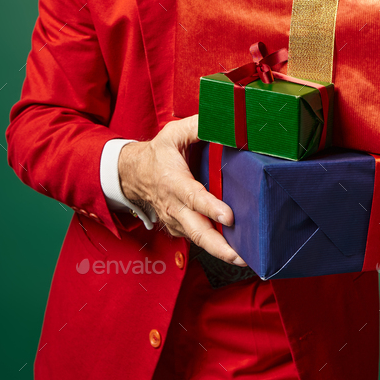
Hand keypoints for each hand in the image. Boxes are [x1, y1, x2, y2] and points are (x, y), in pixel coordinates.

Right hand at [118, 115, 245, 265]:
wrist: (133, 174)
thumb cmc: (158, 153)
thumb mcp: (174, 133)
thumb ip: (198, 127)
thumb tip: (223, 120)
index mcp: (173, 181)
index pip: (194, 197)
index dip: (211, 208)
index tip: (229, 217)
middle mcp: (174, 206)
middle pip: (197, 231)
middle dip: (219, 246)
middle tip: (240, 256)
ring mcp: (176, 221)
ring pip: (198, 239)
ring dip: (220, 251)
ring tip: (246, 259)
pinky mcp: (179, 228)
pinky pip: (197, 239)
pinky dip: (214, 247)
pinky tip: (234, 250)